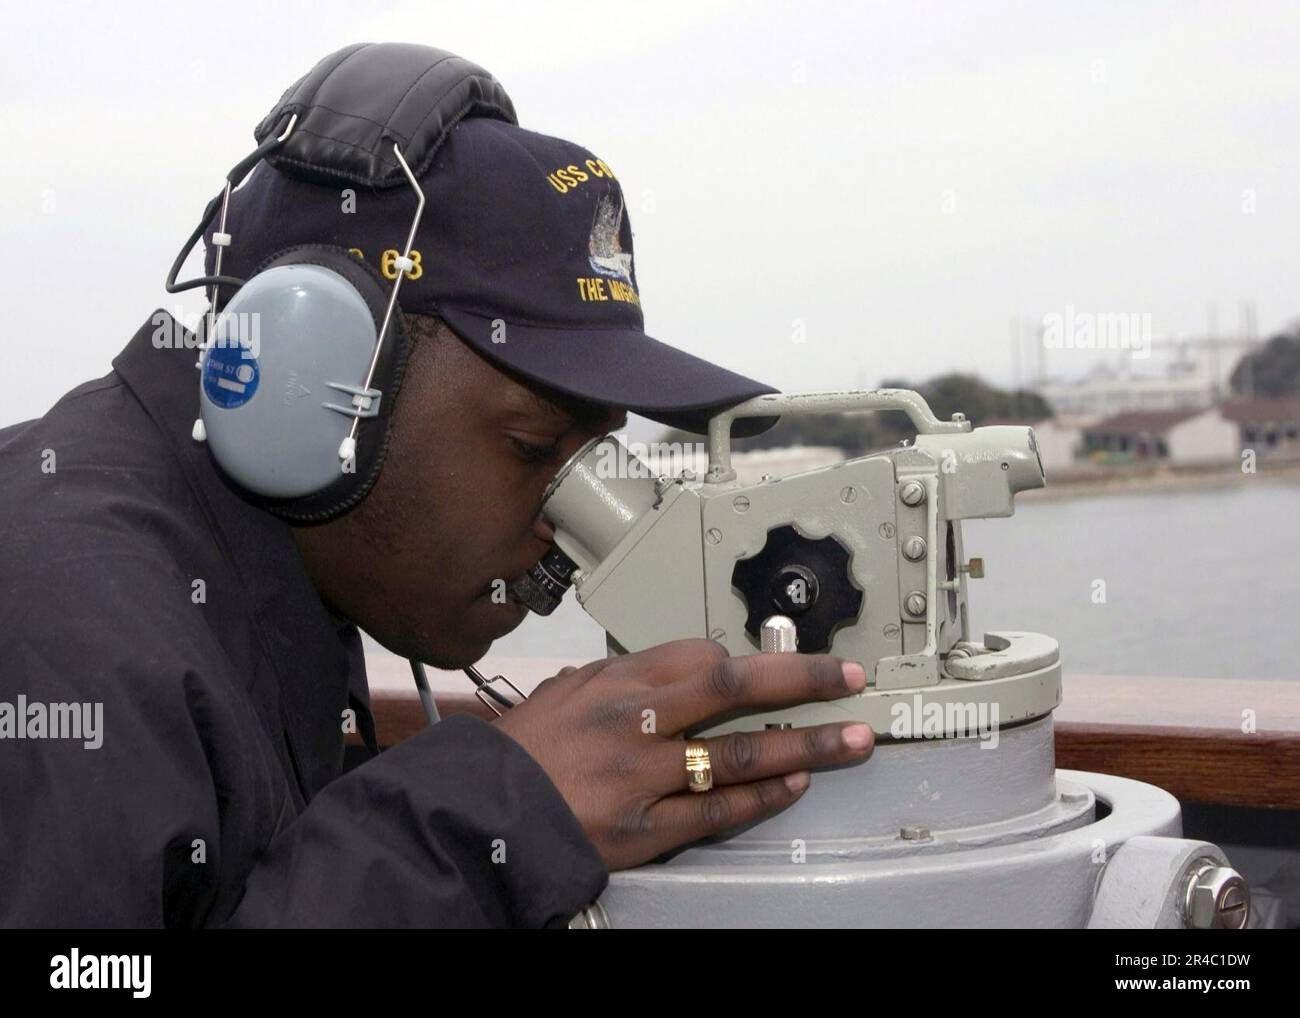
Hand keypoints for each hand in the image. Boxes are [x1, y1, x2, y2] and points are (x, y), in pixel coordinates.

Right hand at [493, 638, 872, 870]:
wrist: (479, 812)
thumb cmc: (524, 750)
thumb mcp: (570, 691)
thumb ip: (629, 680)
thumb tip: (682, 671)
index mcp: (617, 682)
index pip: (700, 654)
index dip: (750, 660)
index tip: (785, 664)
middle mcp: (634, 722)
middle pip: (732, 687)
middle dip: (801, 680)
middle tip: (849, 679)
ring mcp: (641, 777)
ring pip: (738, 753)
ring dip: (805, 745)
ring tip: (851, 739)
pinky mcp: (642, 830)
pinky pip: (716, 812)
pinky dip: (761, 797)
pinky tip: (794, 786)